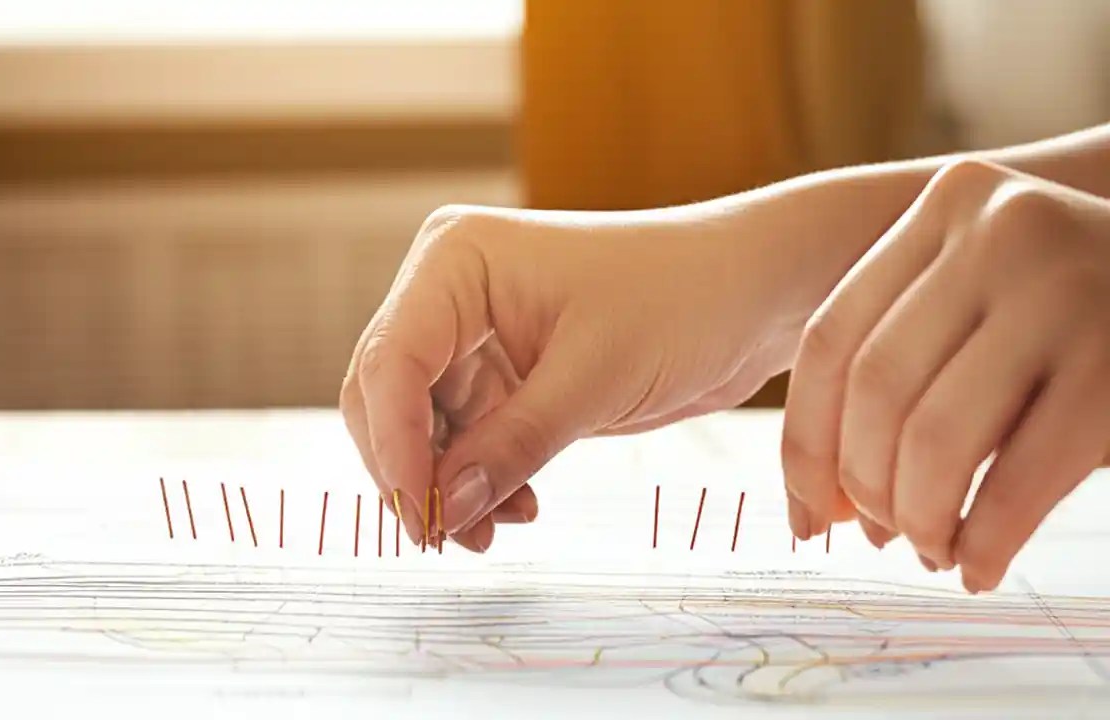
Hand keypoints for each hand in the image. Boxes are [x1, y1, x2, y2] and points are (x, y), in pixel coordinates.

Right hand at [341, 204, 802, 552]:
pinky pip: (467, 435)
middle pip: (389, 394)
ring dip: (449, 483)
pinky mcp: (507, 371)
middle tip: (446, 538)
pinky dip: (480, 477)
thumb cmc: (685, 298)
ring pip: (423, 424)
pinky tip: (518, 509)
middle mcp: (451, 290)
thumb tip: (445, 508)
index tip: (421, 515)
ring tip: (492, 533)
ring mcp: (476, 332)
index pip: (391, 360)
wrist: (754, 292)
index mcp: (457, 260)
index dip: (395, 443)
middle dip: (413, 468)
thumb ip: (513, 444)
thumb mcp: (597, 376)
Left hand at [782, 159, 1109, 591]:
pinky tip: (981, 567)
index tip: (806, 513)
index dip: (806, 442)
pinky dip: (987, 541)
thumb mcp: (989, 302)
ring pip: (935, 436)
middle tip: (878, 536)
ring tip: (933, 551)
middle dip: (863, 484)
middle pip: (876, 386)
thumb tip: (818, 506)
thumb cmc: (1084, 321)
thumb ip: (904, 371)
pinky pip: (1018, 478)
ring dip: (921, 518)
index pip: (831, 337)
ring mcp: (1068, 289)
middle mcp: (1003, 227)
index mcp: (951, 202)